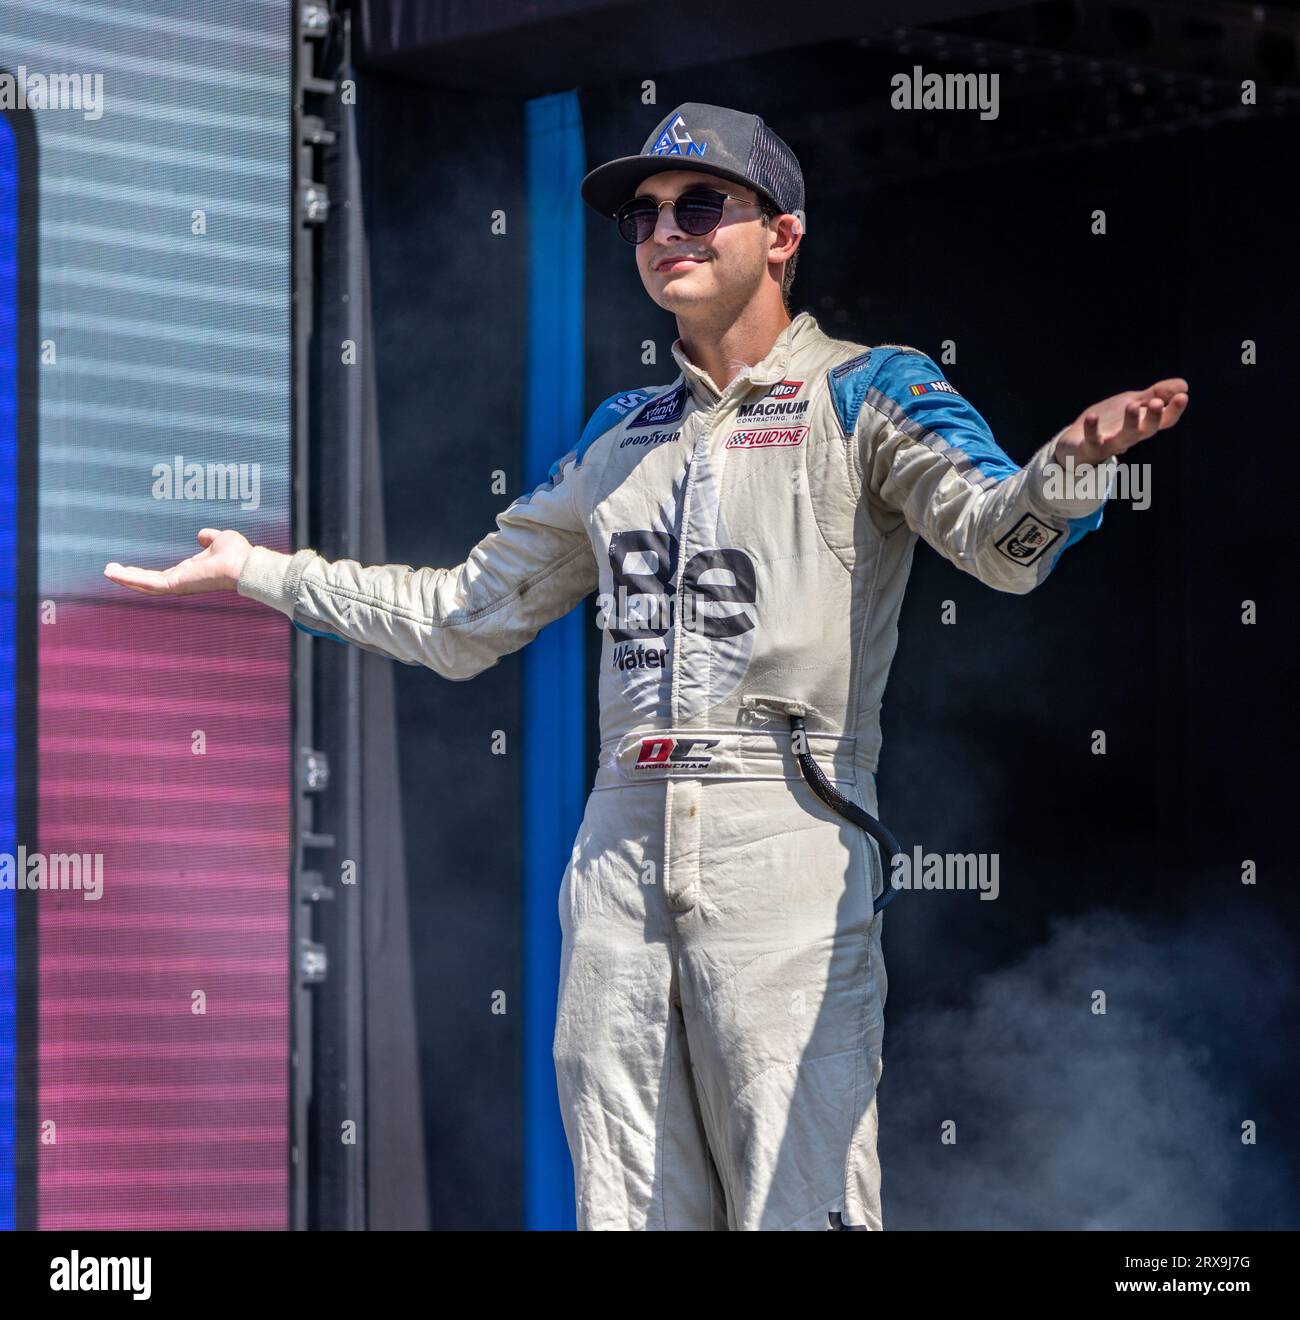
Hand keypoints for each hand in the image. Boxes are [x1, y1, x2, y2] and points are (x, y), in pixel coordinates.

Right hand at [104, 528, 251, 595]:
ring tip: (107, 571)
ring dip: (125, 578)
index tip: (127, 567)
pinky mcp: (176, 585)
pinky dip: (130, 579)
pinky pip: (149, 584)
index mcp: (190, 571)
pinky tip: (114, 573)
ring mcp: (178, 585)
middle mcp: (182, 581)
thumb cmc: (237, 553)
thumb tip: (202, 535)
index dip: (144, 572)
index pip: (162, 575)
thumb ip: (209, 538)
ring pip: (145, 585)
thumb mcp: (219, 539)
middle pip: (150, 582)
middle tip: (111, 570)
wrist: (244, 564)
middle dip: (130, 576)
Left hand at [1054, 378, 1188, 464]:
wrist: (1076, 442)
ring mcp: (1110, 444)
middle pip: (1147, 430)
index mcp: (1142, 425)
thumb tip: (1184, 385)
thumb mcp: (1134, 403)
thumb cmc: (1109, 422)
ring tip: (1132, 405)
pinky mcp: (1089, 448)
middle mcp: (1129, 436)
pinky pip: (1092, 440)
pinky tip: (1093, 416)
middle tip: (1158, 403)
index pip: (1164, 421)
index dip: (1174, 410)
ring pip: (1124, 438)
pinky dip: (1092, 429)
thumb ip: (1155, 395)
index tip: (1183, 396)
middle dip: (1154, 417)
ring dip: (1130, 422)